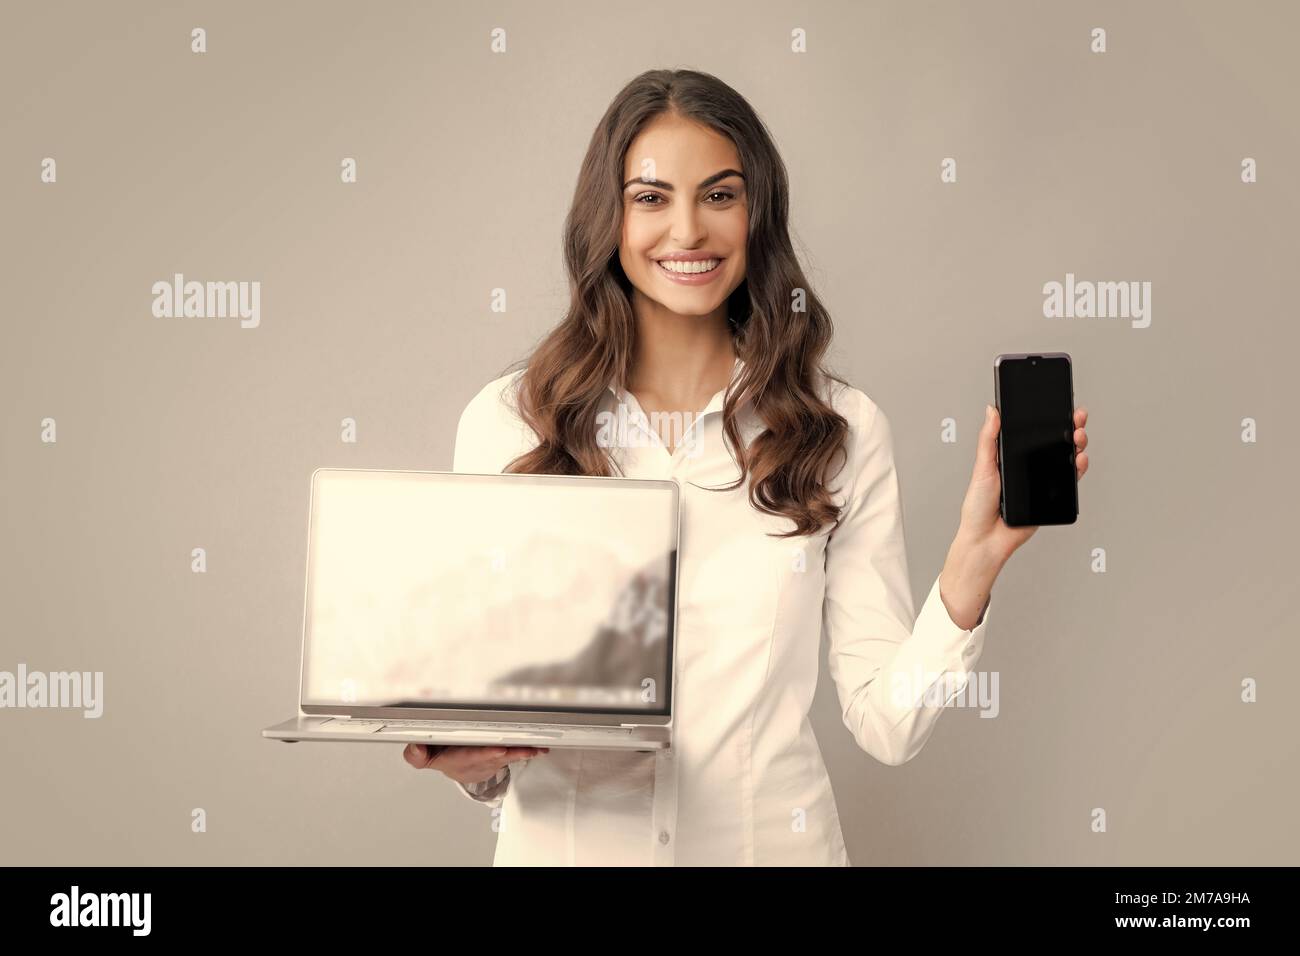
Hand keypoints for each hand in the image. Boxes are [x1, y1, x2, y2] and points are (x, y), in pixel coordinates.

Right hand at [402, 743, 548, 787]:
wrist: (456, 767)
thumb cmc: (442, 755)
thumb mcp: (423, 756)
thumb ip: (416, 754)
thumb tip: (415, 747)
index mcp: (457, 760)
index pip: (470, 756)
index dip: (484, 754)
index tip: (498, 749)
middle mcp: (476, 762)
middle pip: (493, 757)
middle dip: (509, 753)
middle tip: (523, 749)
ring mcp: (489, 762)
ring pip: (507, 756)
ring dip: (521, 753)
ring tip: (535, 749)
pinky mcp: (500, 758)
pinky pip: (515, 754)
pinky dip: (527, 751)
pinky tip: (540, 748)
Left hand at [959, 404, 1089, 560]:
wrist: (986, 539)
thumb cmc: (978, 506)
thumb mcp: (982, 468)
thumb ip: (988, 440)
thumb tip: (991, 411)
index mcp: (1009, 457)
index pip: (1031, 433)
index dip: (1046, 419)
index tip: (1058, 406)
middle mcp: (1026, 467)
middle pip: (1052, 443)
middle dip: (1068, 428)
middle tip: (1076, 418)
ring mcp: (1039, 481)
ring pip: (1063, 458)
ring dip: (1076, 445)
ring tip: (1079, 436)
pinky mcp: (1049, 497)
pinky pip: (1067, 480)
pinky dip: (1077, 469)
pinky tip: (1080, 459)